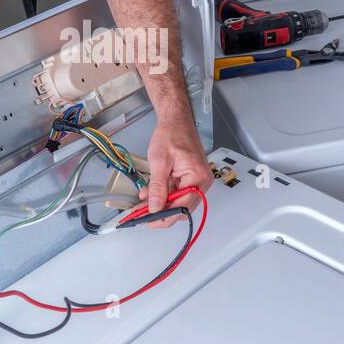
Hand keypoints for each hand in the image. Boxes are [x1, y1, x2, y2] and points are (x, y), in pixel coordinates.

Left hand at [138, 114, 212, 228]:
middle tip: (142, 215)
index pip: (183, 207)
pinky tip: (150, 194)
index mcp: (198, 177)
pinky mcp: (190, 179)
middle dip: (161, 212)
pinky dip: (163, 195)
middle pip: (182, 208)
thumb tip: (155, 208)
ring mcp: (197, 181)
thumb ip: (158, 188)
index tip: (148, 222)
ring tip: (143, 204)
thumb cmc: (171, 135)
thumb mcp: (160, 162)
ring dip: (161, 204)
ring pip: (178, 202)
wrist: (175, 121)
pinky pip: (177, 193)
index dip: (164, 217)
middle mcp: (201, 182)